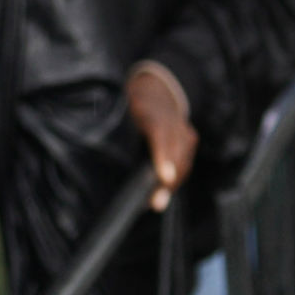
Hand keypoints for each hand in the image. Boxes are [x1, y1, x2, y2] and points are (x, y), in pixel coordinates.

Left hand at [123, 61, 197, 209]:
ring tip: (157, 202)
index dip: (163, 156)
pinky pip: (186, 162)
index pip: (159, 133)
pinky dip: (176, 177)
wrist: (154, 91)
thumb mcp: (118, 115)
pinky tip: (164, 191)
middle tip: (154, 203)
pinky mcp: (190, 138)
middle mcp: (171, 118)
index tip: (164, 177)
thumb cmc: (129, 108)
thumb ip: (114, 136)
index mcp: (149, 111)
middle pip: (176, 153)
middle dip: (167, 182)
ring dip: (172, 183)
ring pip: (183, 160)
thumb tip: (104, 163)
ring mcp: (183, 128)